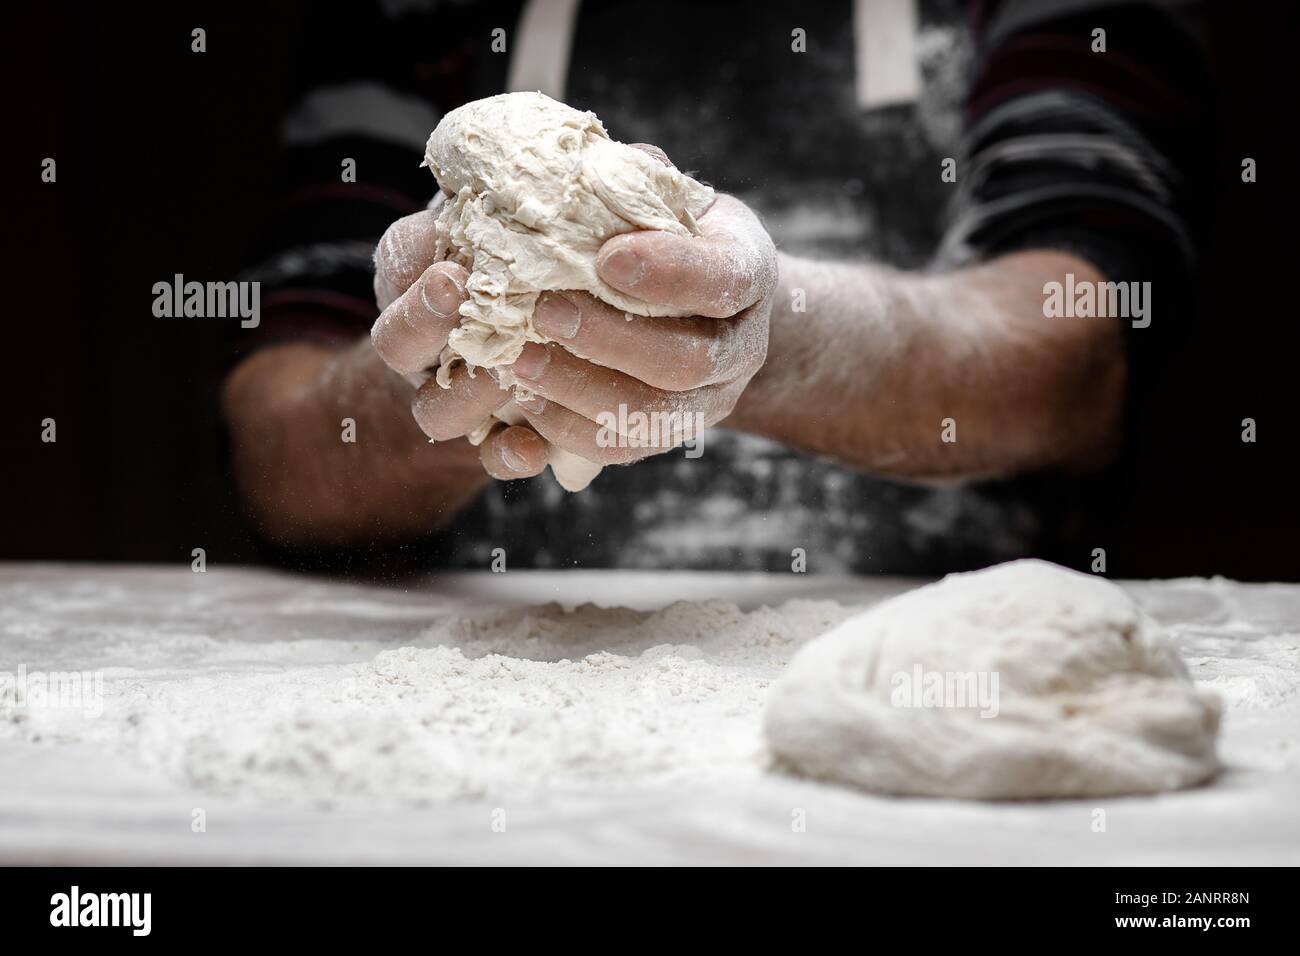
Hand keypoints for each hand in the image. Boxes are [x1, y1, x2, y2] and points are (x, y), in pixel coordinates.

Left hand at [370, 151, 776, 481]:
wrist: (703, 307)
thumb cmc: (671, 234)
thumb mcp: (668, 195)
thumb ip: (636, 181)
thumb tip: (581, 165)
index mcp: (747, 270)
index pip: (724, 277)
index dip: (669, 272)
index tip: (607, 256)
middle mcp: (741, 347)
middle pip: (686, 362)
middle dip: (610, 341)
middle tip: (543, 312)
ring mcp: (711, 401)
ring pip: (653, 416)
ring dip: (580, 391)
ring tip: (518, 362)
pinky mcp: (669, 435)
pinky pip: (625, 449)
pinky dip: (571, 431)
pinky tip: (525, 406)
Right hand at [370, 210, 552, 474]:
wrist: (553, 320)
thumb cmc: (548, 254)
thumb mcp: (545, 214)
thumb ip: (562, 190)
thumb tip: (612, 163)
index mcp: (426, 272)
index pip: (397, 265)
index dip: (410, 269)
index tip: (449, 267)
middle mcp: (427, 339)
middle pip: (397, 343)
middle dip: (423, 321)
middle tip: (459, 296)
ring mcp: (456, 393)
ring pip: (435, 408)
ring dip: (467, 392)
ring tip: (505, 370)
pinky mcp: (497, 436)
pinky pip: (490, 456)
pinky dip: (508, 455)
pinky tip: (536, 447)